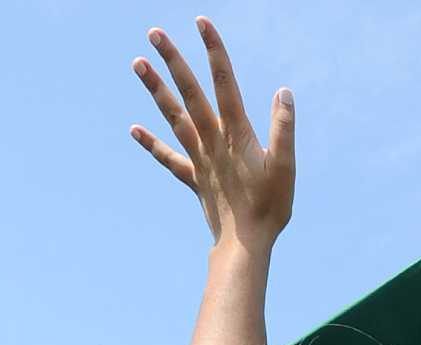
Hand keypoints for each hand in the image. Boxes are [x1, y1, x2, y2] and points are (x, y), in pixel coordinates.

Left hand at [132, 20, 294, 253]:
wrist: (245, 246)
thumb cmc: (270, 208)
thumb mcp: (286, 167)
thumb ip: (284, 128)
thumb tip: (283, 92)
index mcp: (237, 133)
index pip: (224, 82)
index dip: (214, 50)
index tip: (201, 22)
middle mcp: (212, 140)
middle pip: (190, 93)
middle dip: (173, 61)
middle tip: (154, 32)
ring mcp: (200, 159)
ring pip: (174, 117)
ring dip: (156, 89)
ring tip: (137, 63)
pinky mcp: (194, 179)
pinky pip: (169, 159)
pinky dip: (151, 143)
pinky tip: (134, 129)